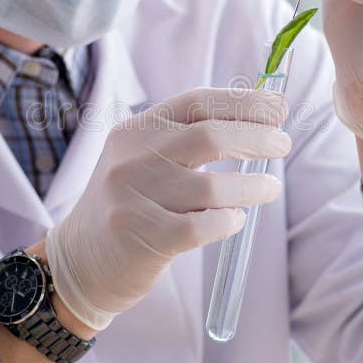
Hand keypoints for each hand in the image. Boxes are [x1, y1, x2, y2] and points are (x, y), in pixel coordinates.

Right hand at [45, 88, 290, 330]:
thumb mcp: (143, 159)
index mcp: (136, 130)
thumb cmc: (129, 205)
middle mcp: (132, 158)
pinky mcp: (143, 237)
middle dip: (257, 137)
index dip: (244, 101)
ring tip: (269, 189)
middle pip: (210, 136)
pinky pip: (204, 226)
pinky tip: (233, 220)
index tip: (277, 106)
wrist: (79, 262)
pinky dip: (229, 221)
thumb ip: (187, 140)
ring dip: (253, 187)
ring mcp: (134, 198)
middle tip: (282, 143)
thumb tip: (258, 121)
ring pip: (213, 187)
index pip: (198, 103)